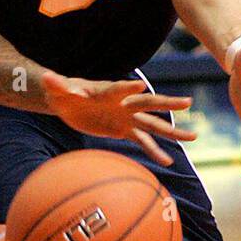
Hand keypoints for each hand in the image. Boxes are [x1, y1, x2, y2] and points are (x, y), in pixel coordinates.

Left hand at [41, 71, 196, 165]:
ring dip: (172, 131)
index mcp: (107, 91)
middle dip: (167, 103)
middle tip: (187, 103)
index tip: (140, 87)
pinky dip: (155, 151)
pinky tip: (168, 162)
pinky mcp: (123, 130)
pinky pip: (142, 142)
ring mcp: (126, 118)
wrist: (69, 103)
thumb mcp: (57, 89)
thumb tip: (47, 78)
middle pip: (147, 103)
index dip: (128, 88)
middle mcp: (122, 103)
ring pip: (153, 125)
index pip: (119, 88)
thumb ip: (56, 84)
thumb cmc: (63, 92)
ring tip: (193, 137)